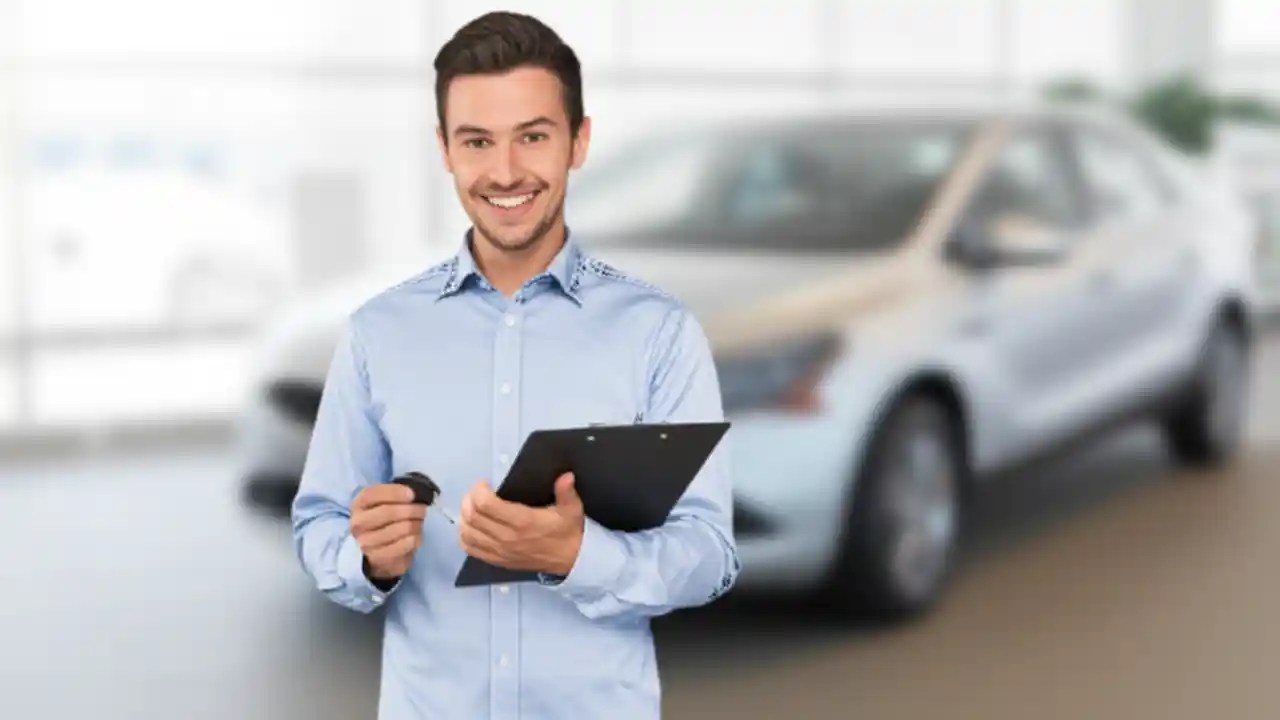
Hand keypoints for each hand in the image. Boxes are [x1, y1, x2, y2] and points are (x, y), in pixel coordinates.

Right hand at [350, 483, 426, 579]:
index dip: (395, 493)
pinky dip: (416, 538)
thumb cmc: (384, 520)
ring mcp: (366, 542)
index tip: (412, 495)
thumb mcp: (384, 502)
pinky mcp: (378, 557)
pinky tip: (415, 536)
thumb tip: (414, 493)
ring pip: (402, 528)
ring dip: (416, 524)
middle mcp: (358, 523)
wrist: (378, 551)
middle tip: (421, 510)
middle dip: (412, 509)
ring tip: (417, 523)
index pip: (373, 495)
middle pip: (389, 512)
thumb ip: (395, 495)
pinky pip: (407, 543)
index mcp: (358, 504)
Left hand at [459, 472, 583, 575]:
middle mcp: (507, 537)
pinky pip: (470, 548)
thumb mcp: (571, 509)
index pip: (486, 504)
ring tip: (472, 506)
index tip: (485, 483)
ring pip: (467, 532)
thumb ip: (566, 492)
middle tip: (477, 492)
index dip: (479, 490)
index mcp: (522, 521)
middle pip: (472, 516)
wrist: (570, 559)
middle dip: (469, 499)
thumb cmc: (567, 531)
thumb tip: (566, 476)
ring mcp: (500, 551)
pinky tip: (471, 525)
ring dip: (464, 516)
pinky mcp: (497, 560)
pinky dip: (464, 535)